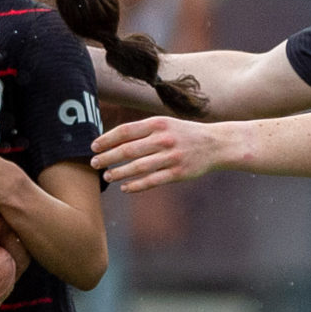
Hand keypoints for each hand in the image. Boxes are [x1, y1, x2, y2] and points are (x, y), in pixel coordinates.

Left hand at [93, 115, 226, 190]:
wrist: (217, 144)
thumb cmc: (184, 134)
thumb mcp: (165, 124)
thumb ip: (142, 130)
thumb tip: (111, 138)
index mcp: (158, 124)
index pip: (126, 131)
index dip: (107, 139)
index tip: (93, 146)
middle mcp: (164, 139)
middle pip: (128, 150)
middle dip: (107, 157)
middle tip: (94, 163)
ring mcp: (172, 157)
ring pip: (138, 167)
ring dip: (119, 172)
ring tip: (107, 176)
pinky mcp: (178, 173)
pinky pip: (152, 181)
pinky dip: (136, 185)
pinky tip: (124, 188)